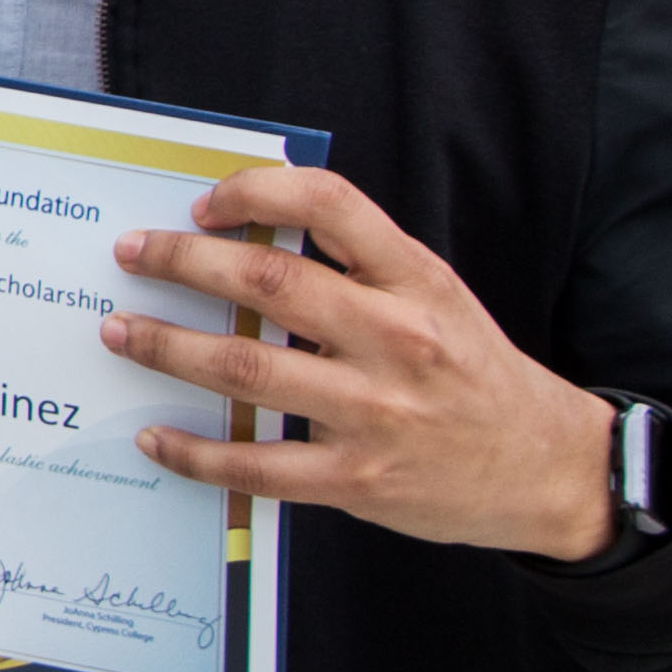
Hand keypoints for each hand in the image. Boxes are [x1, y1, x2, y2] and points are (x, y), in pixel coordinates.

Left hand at [104, 167, 620, 560]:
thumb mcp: (439, 299)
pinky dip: (195, 452)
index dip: (255, 193)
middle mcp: (397, 338)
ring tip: (121, 332)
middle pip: (268, 282)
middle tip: (131, 254)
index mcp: (417, 280)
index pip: (330, 204)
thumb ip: (361, 269)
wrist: (550, 471)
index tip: (205, 206)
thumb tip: (248, 241)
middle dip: (183, 262)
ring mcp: (375, 411)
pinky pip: (255, 465)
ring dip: (168, 346)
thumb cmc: (477, 374)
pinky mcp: (358, 478)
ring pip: (246, 367)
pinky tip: (156, 437)